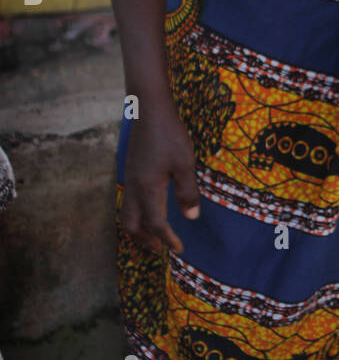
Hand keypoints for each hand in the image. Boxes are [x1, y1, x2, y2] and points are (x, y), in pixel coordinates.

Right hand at [120, 100, 200, 252]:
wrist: (149, 109)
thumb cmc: (170, 135)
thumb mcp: (185, 164)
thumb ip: (187, 193)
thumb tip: (190, 218)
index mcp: (148, 188)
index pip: (155, 224)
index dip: (167, 239)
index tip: (179, 250)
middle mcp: (134, 187)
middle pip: (132, 225)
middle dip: (145, 240)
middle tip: (160, 249)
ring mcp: (129, 179)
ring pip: (127, 214)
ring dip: (138, 229)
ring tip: (153, 236)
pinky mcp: (130, 171)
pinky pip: (128, 201)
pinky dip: (136, 215)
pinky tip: (148, 211)